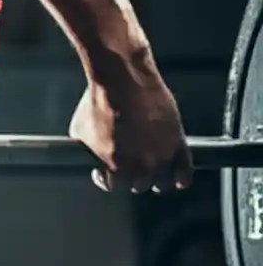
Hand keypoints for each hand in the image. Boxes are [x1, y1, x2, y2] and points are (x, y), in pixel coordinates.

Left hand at [69, 52, 191, 193]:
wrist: (124, 79)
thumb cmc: (99, 102)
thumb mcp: (80, 132)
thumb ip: (86, 153)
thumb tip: (89, 161)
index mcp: (115, 166)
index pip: (114, 187)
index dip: (109, 178)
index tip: (108, 172)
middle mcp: (140, 165)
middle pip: (139, 185)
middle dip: (132, 177)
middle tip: (130, 166)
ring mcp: (162, 155)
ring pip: (162, 183)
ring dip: (156, 179)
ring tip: (151, 170)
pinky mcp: (179, 143)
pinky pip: (186, 172)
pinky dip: (182, 178)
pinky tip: (178, 179)